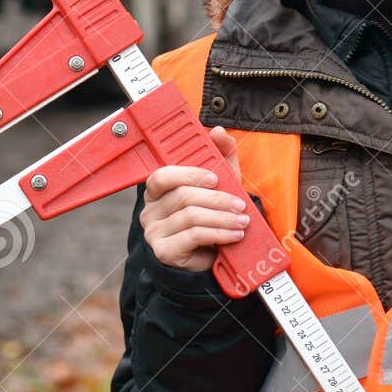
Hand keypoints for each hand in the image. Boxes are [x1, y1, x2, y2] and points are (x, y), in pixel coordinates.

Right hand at [139, 127, 248, 274]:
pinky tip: (234, 235)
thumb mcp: (219, 186)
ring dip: (222, 218)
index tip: (214, 178)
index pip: (161, 177)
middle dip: (217, 200)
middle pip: (182, 197)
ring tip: (241, 221)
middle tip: (239, 205)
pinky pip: (193, 236)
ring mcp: (154, 232)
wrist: (207, 260)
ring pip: (190, 216)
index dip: (188, 175)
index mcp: (158, 192)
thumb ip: (220, 157)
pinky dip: (219, 233)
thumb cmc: (210, 219)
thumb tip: (217, 131)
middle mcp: (150, 211)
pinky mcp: (164, 251)